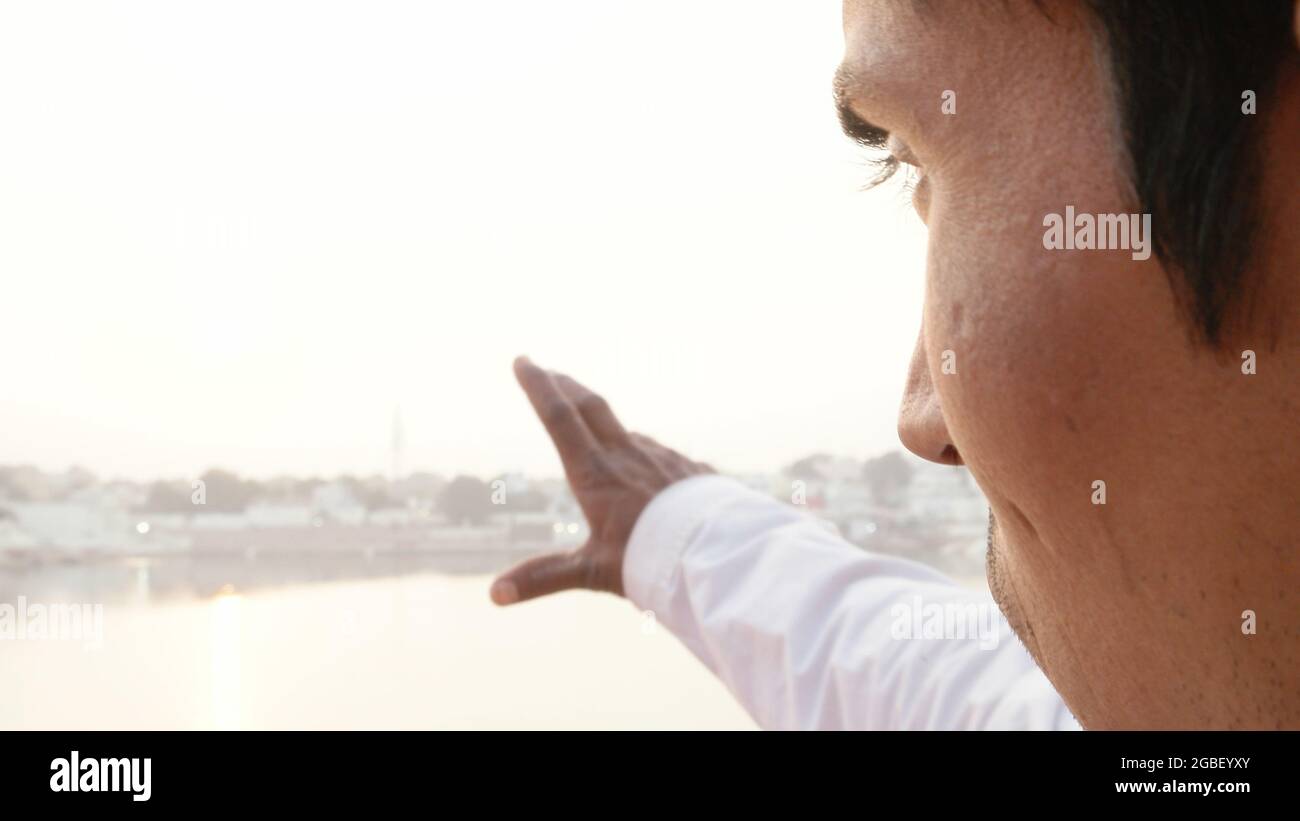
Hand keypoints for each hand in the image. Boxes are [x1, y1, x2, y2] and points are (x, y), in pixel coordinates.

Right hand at [490, 356, 713, 604]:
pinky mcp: (691, 470)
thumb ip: (544, 578)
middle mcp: (628, 456)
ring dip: (602, 418)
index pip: (559, 418)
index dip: (538, 387)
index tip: (523, 361)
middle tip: (548, 369)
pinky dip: (641, 451)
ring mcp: (663, 459)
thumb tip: (495, 594)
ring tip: (591, 421)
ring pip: (626, 430)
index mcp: (596, 474)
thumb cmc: (654, 564)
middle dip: (565, 385)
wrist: (722, 556)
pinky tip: (645, 465)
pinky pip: (659, 454)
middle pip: (590, 406)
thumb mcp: (593, 572)